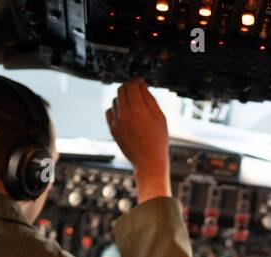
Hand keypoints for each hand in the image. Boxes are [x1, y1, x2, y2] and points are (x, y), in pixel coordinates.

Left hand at [106, 78, 170, 200]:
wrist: (149, 161)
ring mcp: (117, 122)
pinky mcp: (113, 129)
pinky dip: (116, 109)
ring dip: (124, 98)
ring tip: (134, 105)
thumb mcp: (160, 117)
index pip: (132, 86)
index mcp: (138, 110)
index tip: (141, 81)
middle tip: (137, 90)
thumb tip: (142, 86)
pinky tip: (125, 113)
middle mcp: (125, 115)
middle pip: (121, 90)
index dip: (137, 81)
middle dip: (129, 87)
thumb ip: (150, 99)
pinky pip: (110, 111)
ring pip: (115, 100)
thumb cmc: (157, 141)